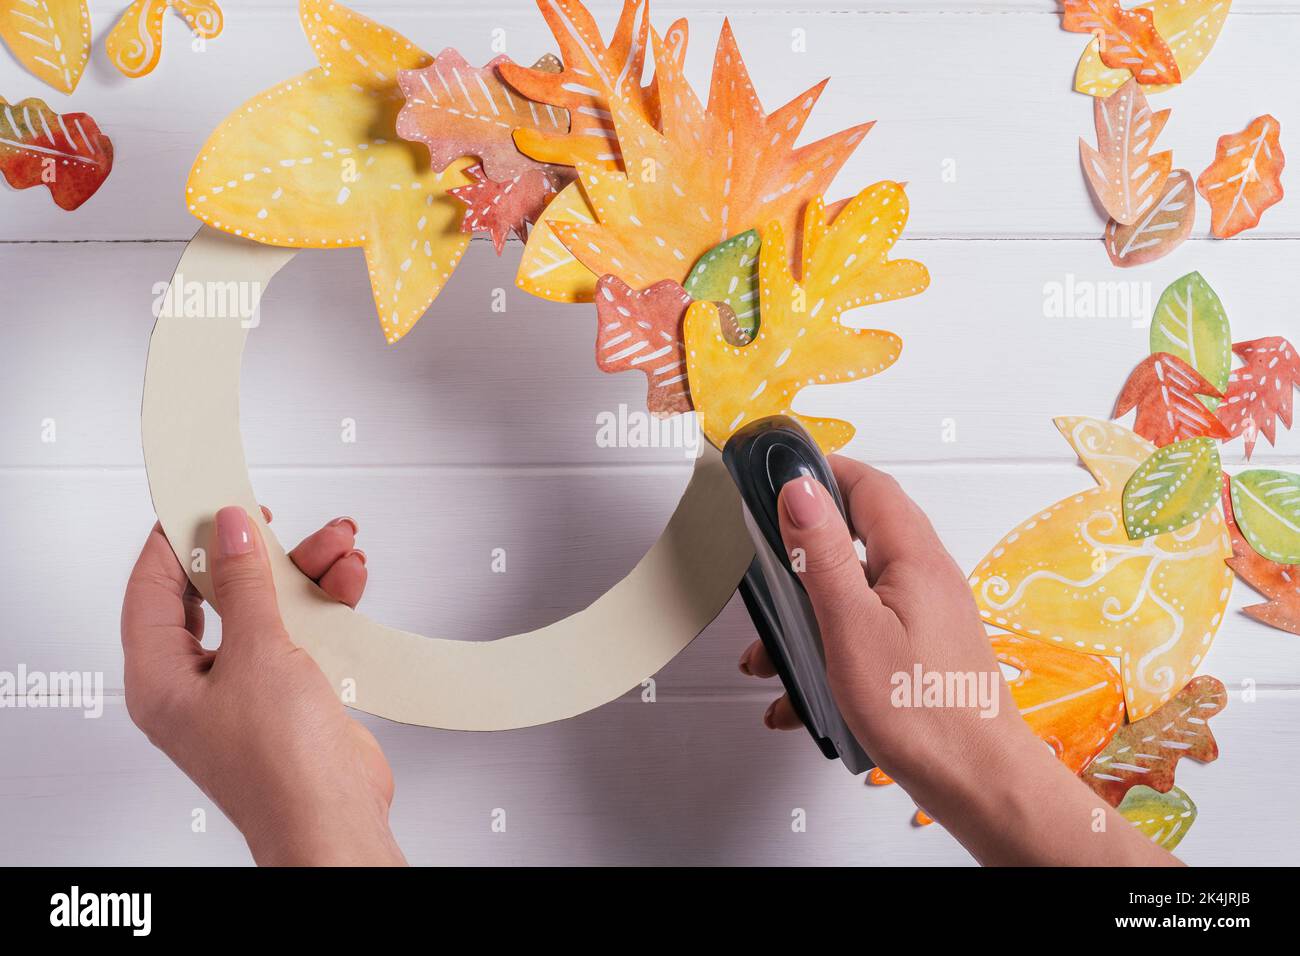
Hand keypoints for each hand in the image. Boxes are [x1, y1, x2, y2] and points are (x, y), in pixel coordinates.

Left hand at [121, 506, 404, 865]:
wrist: (336, 816)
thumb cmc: (280, 767)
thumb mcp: (258, 652)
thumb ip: (244, 584)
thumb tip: (229, 530)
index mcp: (160, 679)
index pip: (152, 590)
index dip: (176, 541)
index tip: (203, 500)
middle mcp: (197, 684)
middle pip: (217, 594)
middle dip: (257, 554)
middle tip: (275, 519)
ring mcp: (245, 690)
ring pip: (266, 609)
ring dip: (303, 575)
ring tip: (337, 546)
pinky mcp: (289, 694)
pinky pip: (299, 632)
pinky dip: (324, 605)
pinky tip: (347, 582)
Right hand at [738, 456, 1177, 865]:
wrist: (978, 783)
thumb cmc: (922, 712)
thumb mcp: (851, 625)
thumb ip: (823, 555)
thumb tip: (800, 489)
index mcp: (914, 558)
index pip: (868, 485)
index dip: (823, 471)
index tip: (781, 475)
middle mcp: (927, 578)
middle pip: (860, 534)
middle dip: (805, 552)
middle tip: (769, 563)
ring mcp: (928, 614)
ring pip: (857, 590)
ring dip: (809, 613)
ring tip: (772, 652)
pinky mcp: (924, 650)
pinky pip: (867, 630)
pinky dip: (829, 649)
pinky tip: (802, 691)